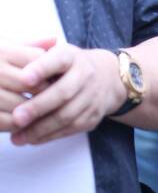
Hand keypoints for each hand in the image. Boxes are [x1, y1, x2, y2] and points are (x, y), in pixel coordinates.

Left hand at [2, 41, 125, 144]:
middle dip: (38, 107)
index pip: (58, 60)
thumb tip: (14, 72)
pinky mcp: (93, 117)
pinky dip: (49, 136)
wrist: (108, 78)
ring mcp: (92, 97)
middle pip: (63, 93)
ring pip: (66, 116)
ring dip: (40, 129)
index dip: (41, 69)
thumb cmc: (68, 66)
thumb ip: (34, 56)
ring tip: (18, 137)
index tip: (23, 79)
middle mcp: (85, 75)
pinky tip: (31, 139)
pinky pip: (70, 129)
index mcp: (72, 57)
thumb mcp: (56, 53)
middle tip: (17, 117)